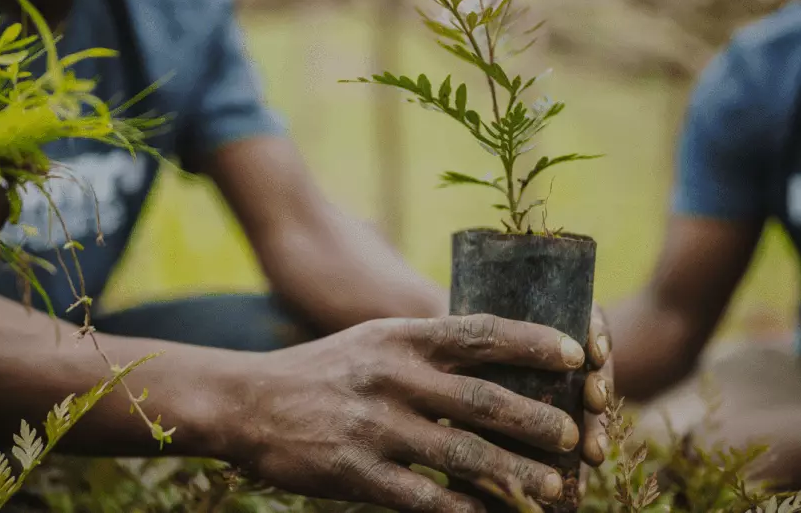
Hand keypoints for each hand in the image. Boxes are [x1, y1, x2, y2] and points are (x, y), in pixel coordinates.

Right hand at [226, 313, 611, 511]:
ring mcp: (375, 425)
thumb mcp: (374, 341)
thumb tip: (493, 358)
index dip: (534, 342)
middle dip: (539, 420)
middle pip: (484, 399)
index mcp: (400, 337)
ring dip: (517, 473)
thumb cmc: (323, 370)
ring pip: (464, 453)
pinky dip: (464, 508)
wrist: (251, 403)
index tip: (578, 354)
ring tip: (555, 487)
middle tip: (573, 436)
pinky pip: (424, 495)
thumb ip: (426, 348)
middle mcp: (393, 376)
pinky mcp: (356, 471)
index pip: (480, 333)